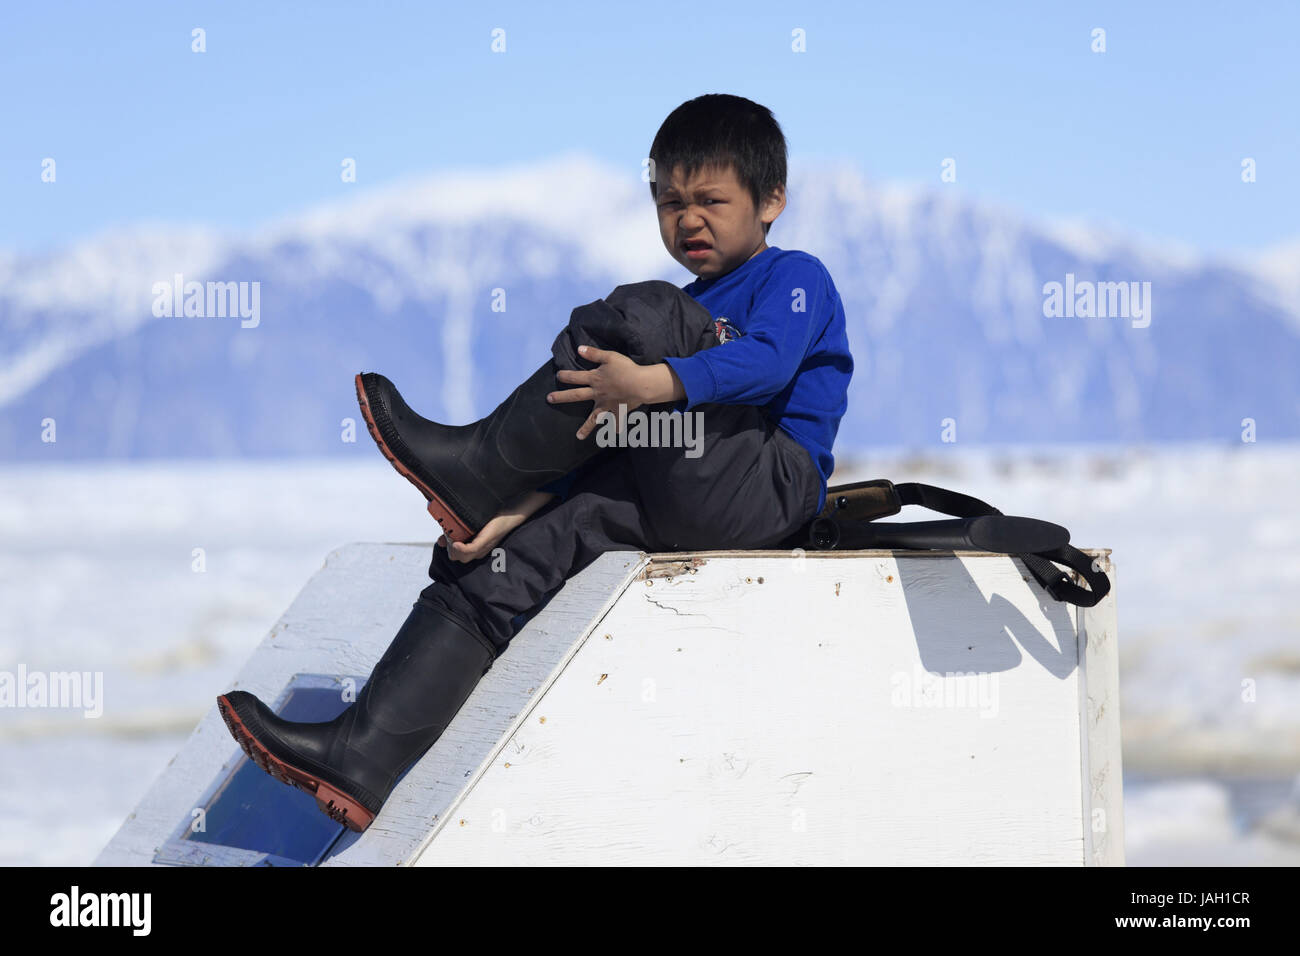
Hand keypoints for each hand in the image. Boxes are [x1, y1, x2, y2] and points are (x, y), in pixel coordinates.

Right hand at [437, 490, 553, 562]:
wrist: (513, 510)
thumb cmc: (493, 517)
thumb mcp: (472, 524)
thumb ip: (458, 531)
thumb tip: (441, 540)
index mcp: (476, 547)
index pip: (455, 556)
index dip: (447, 548)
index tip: (442, 539)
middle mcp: (479, 550)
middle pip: (456, 557)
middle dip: (448, 546)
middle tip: (447, 533)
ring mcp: (483, 546)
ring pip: (461, 555)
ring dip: (452, 544)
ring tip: (451, 531)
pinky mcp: (486, 540)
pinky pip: (470, 550)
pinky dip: (461, 548)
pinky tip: (455, 542)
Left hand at [548, 345, 649, 439]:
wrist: (641, 384)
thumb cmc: (626, 369)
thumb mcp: (610, 357)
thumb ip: (594, 354)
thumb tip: (579, 349)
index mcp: (594, 379)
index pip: (576, 377)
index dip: (565, 376)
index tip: (558, 376)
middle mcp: (597, 394)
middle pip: (576, 396)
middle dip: (562, 397)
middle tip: (549, 399)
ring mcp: (606, 405)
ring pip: (593, 418)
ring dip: (586, 428)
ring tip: (578, 436)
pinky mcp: (618, 411)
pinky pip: (616, 422)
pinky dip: (616, 428)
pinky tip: (614, 434)